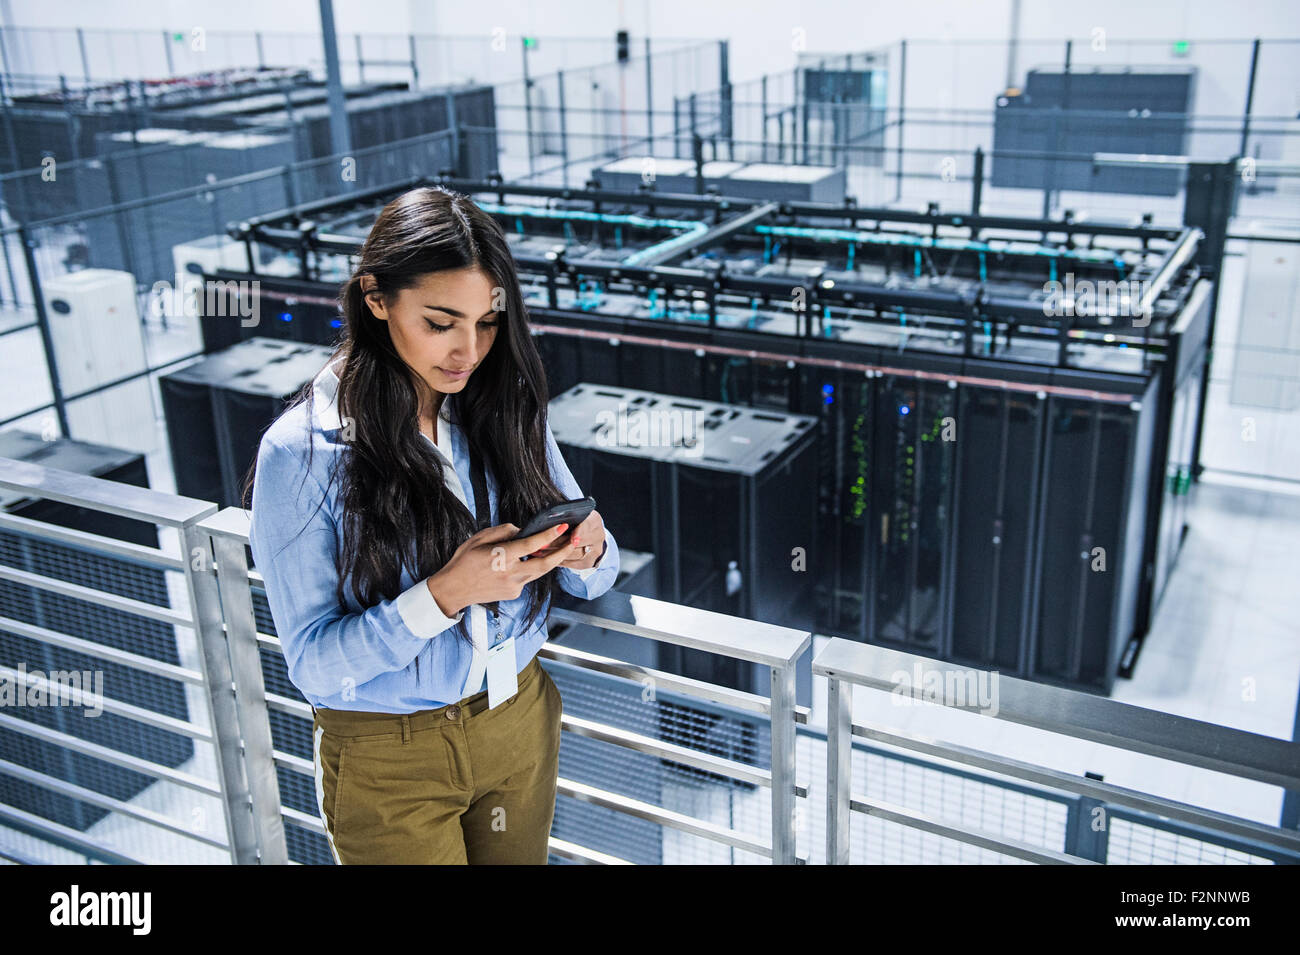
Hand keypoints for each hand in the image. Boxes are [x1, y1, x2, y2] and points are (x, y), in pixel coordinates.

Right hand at [425, 522, 581, 615]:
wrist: (453, 590)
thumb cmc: (464, 561)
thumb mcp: (479, 538)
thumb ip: (503, 532)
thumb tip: (522, 530)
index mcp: (501, 557)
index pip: (531, 545)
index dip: (549, 535)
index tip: (562, 527)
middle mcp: (511, 574)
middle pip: (545, 564)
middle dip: (563, 552)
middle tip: (574, 540)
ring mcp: (514, 586)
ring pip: (539, 571)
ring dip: (550, 559)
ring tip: (560, 546)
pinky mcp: (514, 593)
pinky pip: (527, 577)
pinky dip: (528, 568)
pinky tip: (522, 562)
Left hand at [534, 510, 605, 569]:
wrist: (589, 537)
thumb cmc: (576, 522)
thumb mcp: (573, 514)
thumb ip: (564, 514)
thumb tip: (550, 515)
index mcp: (595, 520)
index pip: (587, 524)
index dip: (576, 529)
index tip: (563, 530)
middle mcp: (598, 536)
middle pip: (579, 542)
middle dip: (558, 542)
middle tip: (542, 544)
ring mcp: (596, 551)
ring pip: (574, 554)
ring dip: (555, 553)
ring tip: (540, 551)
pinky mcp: (589, 562)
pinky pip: (572, 563)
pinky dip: (558, 561)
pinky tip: (546, 557)